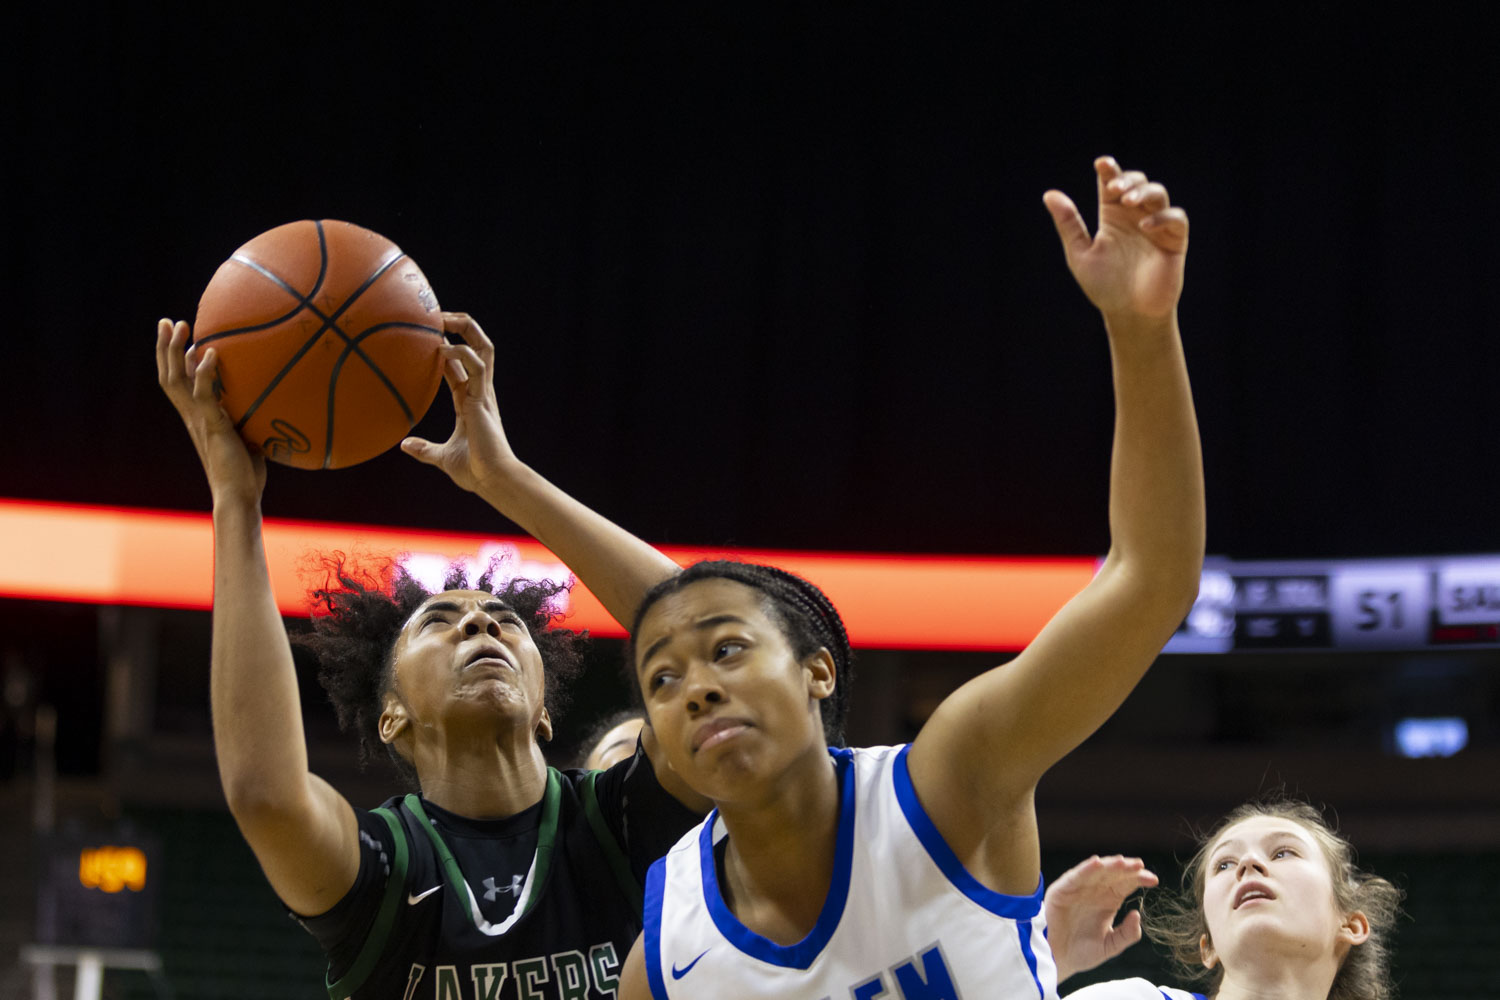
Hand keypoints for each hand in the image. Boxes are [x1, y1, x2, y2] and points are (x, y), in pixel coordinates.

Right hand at [155, 318, 265, 504]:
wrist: (238, 495)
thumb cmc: (245, 472)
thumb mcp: (245, 437)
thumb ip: (247, 419)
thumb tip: (266, 404)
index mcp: (195, 418)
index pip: (178, 383)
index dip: (174, 360)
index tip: (179, 337)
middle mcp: (191, 417)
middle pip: (168, 375)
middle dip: (165, 347)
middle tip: (167, 321)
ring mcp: (199, 421)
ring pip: (176, 380)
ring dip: (175, 351)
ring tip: (180, 325)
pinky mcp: (213, 427)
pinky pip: (204, 395)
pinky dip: (205, 373)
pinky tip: (211, 352)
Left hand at [401, 313, 523, 496]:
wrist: (491, 480)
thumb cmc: (473, 471)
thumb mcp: (442, 456)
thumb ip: (424, 449)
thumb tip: (403, 445)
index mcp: (470, 400)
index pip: (460, 364)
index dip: (445, 346)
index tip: (428, 333)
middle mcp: (479, 391)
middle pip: (478, 346)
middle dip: (461, 325)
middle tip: (437, 315)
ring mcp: (483, 392)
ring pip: (482, 347)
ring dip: (465, 328)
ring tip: (443, 318)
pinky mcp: (483, 398)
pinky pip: (477, 366)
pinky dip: (461, 353)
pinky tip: (441, 351)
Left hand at [1044, 157, 1187, 321]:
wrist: (1129, 314)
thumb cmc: (1104, 286)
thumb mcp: (1080, 253)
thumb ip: (1068, 224)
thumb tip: (1050, 195)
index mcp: (1112, 216)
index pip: (1111, 184)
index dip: (1109, 170)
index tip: (1101, 163)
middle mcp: (1135, 216)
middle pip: (1137, 182)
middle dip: (1127, 180)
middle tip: (1114, 189)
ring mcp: (1156, 226)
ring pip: (1158, 194)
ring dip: (1144, 192)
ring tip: (1128, 201)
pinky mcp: (1174, 239)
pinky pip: (1175, 218)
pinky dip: (1163, 217)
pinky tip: (1145, 225)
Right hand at [1044, 854, 1158, 981]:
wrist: (1057, 961)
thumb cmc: (1082, 953)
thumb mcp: (1111, 946)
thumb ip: (1127, 934)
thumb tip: (1137, 914)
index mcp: (1108, 901)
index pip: (1126, 884)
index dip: (1139, 879)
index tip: (1153, 880)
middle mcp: (1095, 891)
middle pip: (1114, 874)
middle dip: (1127, 869)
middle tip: (1140, 866)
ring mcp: (1078, 889)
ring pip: (1097, 871)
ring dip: (1109, 865)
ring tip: (1123, 862)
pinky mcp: (1062, 890)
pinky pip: (1076, 876)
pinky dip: (1086, 868)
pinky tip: (1097, 863)